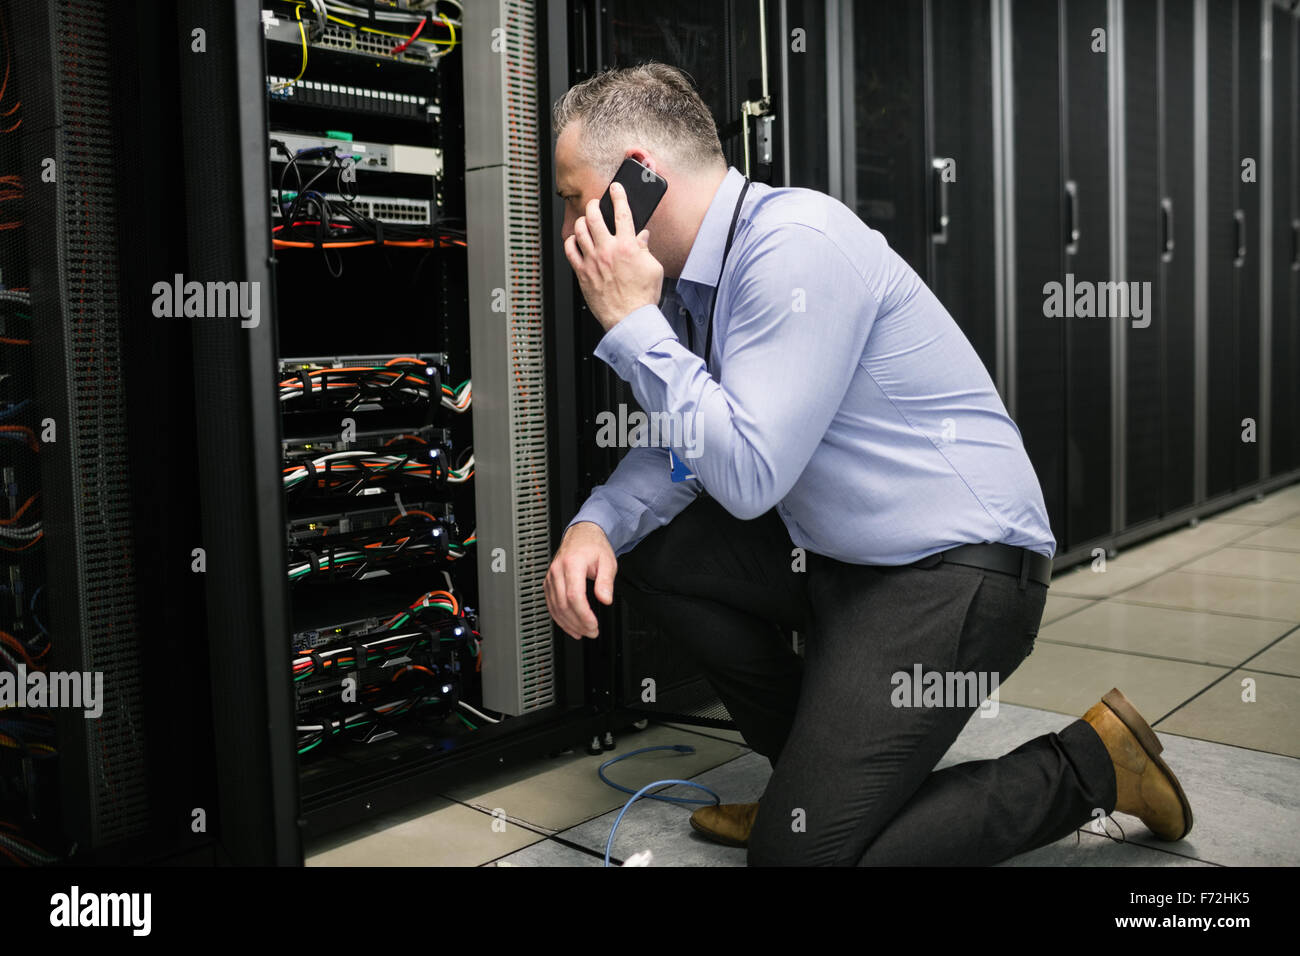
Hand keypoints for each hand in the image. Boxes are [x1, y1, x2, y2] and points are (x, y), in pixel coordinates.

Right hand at [544, 521, 617, 637]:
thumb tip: (605, 599)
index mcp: (572, 564)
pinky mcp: (549, 583)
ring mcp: (551, 577)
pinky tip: (570, 626)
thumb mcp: (607, 561)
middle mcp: (557, 571)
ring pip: (555, 607)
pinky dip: (559, 618)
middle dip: (578, 623)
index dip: (583, 615)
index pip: (574, 596)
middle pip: (563, 604)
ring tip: (583, 632)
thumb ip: (606, 581)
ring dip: (568, 624)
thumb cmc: (594, 546)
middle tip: (592, 632)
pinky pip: (551, 604)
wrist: (582, 534)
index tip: (593, 625)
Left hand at [564, 182, 663, 331]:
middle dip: (594, 205)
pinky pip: (570, 250)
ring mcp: (592, 261)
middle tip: (596, 205)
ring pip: (580, 230)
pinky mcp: (582, 273)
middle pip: (594, 216)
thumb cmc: (642, 298)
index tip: (616, 189)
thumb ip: (646, 249)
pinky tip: (575, 240)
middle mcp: (608, 250)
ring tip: (586, 221)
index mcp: (628, 247)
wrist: (630, 319)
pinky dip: (571, 241)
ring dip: (582, 221)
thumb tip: (642, 237)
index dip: (619, 196)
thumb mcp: (653, 269)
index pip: (622, 212)